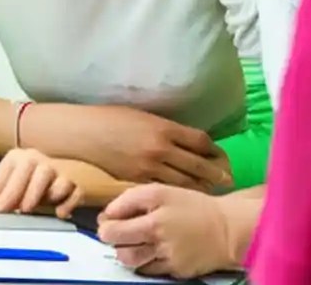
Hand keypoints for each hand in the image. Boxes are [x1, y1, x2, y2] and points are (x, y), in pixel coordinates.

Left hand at [0, 148, 81, 218]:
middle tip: (4, 209)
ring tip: (27, 208)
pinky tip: (58, 213)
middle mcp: (41, 161)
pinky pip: (74, 193)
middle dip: (15, 190)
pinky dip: (67, 203)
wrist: (70, 175)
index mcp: (22, 157)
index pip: (10, 167)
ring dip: (39, 194)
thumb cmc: (34, 182)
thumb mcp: (13, 182)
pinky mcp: (77, 186)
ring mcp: (60, 173)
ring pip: (53, 176)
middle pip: (30, 167)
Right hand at [75, 105, 231, 190]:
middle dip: (216, 173)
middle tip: (228, 179)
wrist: (82, 133)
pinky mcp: (137, 180)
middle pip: (199, 164)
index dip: (215, 150)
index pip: (201, 141)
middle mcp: (161, 148)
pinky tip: (183, 195)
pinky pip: (164, 189)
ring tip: (211, 190)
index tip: (221, 156)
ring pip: (185, 181)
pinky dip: (177, 192)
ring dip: (201, 186)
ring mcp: (149, 167)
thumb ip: (165, 128)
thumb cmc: (109, 118)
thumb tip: (184, 139)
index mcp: (164, 127)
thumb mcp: (142, 115)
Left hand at [95, 184, 237, 278]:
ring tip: (138, 241)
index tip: (111, 221)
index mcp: (153, 220)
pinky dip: (146, 261)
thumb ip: (129, 200)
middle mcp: (159, 242)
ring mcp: (168, 260)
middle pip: (119, 250)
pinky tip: (155, 249)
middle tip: (122, 232)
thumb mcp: (160, 191)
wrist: (227, 228)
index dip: (106, 226)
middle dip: (114, 241)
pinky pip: (150, 270)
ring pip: (132, 263)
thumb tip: (107, 215)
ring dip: (128, 252)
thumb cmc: (191, 206)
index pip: (112, 231)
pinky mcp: (177, 272)